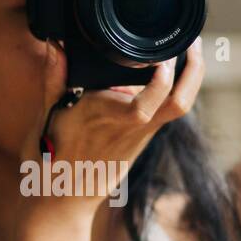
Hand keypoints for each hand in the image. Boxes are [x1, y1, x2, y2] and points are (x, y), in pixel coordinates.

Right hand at [18, 35, 205, 215]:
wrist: (63, 199)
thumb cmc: (53, 158)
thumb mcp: (47, 116)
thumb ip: (55, 78)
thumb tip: (57, 45)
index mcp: (106, 119)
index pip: (145, 104)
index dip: (162, 79)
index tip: (163, 55)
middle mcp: (130, 127)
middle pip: (178, 103)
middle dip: (193, 71)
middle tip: (192, 41)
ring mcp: (140, 135)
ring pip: (179, 107)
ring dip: (190, 78)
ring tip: (188, 49)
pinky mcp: (142, 139)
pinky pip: (167, 112)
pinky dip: (175, 89)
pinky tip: (170, 70)